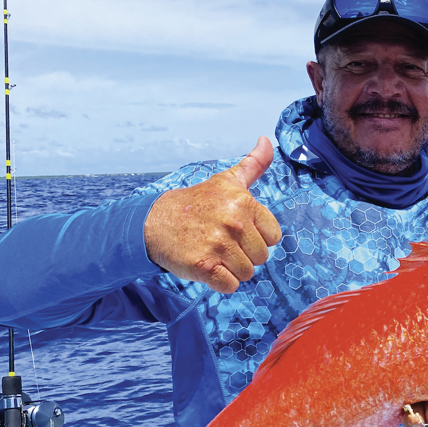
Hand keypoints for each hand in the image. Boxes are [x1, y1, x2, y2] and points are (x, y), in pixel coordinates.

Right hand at [144, 137, 282, 292]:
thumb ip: (253, 164)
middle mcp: (234, 222)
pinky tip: (207, 267)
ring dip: (231, 269)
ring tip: (213, 252)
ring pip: (247, 273)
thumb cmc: (197, 203)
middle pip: (261, 257)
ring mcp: (218, 244)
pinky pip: (230, 286)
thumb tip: (268, 140)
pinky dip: (220, 283)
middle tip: (221, 241)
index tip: (236, 229)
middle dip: (244, 254)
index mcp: (244, 203)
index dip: (256, 237)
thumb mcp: (227, 180)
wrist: (153, 222)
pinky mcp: (204, 266)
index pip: (274, 237)